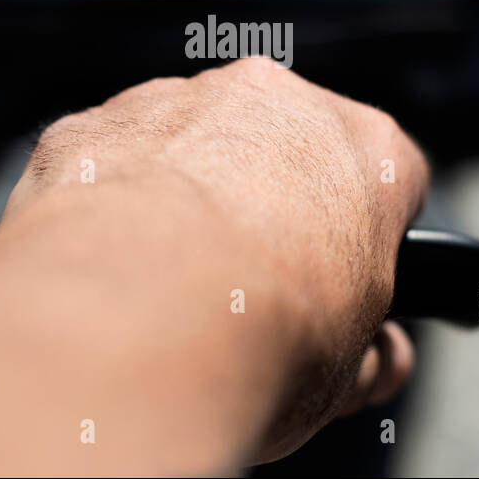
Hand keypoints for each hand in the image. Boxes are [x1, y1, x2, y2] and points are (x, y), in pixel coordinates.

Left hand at [0, 57, 429, 462]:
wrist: (133, 325)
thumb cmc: (259, 336)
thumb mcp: (349, 376)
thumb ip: (370, 353)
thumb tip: (374, 361)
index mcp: (369, 153)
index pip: (384, 183)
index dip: (359, 242)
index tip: (334, 289)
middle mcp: (276, 103)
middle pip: (281, 148)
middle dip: (265, 206)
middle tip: (241, 294)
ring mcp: (179, 102)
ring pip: (186, 142)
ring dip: (180, 197)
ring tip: (163, 288)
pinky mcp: (94, 122)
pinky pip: (108, 159)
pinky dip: (105, 202)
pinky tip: (105, 269)